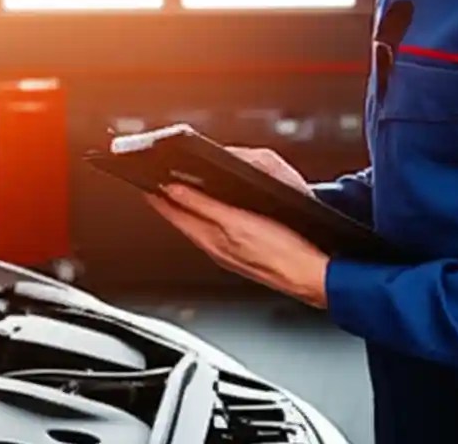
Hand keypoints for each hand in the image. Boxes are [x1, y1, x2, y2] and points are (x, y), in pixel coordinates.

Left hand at [144, 147, 328, 307]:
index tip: (145, 180)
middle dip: (169, 200)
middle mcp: (215, 247)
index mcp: (209, 239)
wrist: (312, 277)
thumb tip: (172, 191)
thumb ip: (201, 206)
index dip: (157, 195)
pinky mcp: (245, 253)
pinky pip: (216, 232)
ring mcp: (229, 252)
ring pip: (199, 226)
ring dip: (187, 208)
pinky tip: (214, 213)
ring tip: (178, 193)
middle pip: (182, 219)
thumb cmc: (280, 253)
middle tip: (156, 183)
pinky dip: (208, 218)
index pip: (172, 213)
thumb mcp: (235, 222)